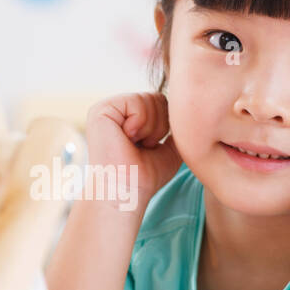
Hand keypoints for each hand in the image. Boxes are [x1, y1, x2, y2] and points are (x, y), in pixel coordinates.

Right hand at [84, 92, 183, 211]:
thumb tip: (189, 111)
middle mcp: (115, 109)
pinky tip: (127, 138)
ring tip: (134, 144)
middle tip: (142, 146)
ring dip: (149, 127)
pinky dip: (140, 123)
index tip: (150, 147)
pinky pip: (136, 101)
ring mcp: (106, 108)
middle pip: (156, 97)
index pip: (161, 102)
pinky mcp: (101, 110)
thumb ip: (176, 127)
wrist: (127, 191)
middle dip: (158, 126)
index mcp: (128, 116)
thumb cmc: (145, 176)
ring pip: (148, 98)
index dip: (165, 126)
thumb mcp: (169, 148)